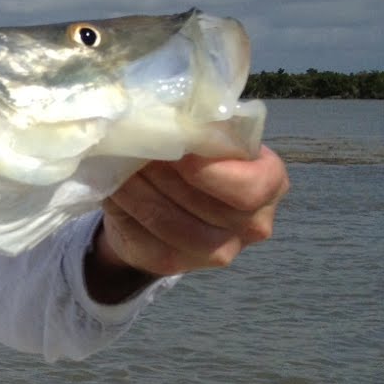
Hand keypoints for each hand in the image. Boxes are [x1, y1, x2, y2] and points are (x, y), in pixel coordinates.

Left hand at [88, 145, 288, 298]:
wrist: (170, 199)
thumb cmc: (196, 158)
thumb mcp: (210, 137)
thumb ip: (204, 129)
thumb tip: (175, 120)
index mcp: (270, 184)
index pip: (249, 187)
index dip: (207, 170)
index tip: (174, 149)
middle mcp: (251, 225)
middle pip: (201, 205)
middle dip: (161, 174)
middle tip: (133, 149)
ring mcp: (216, 252)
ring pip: (167, 222)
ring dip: (136, 190)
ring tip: (118, 165)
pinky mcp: (173, 263)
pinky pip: (143, 237)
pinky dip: (123, 209)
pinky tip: (113, 188)